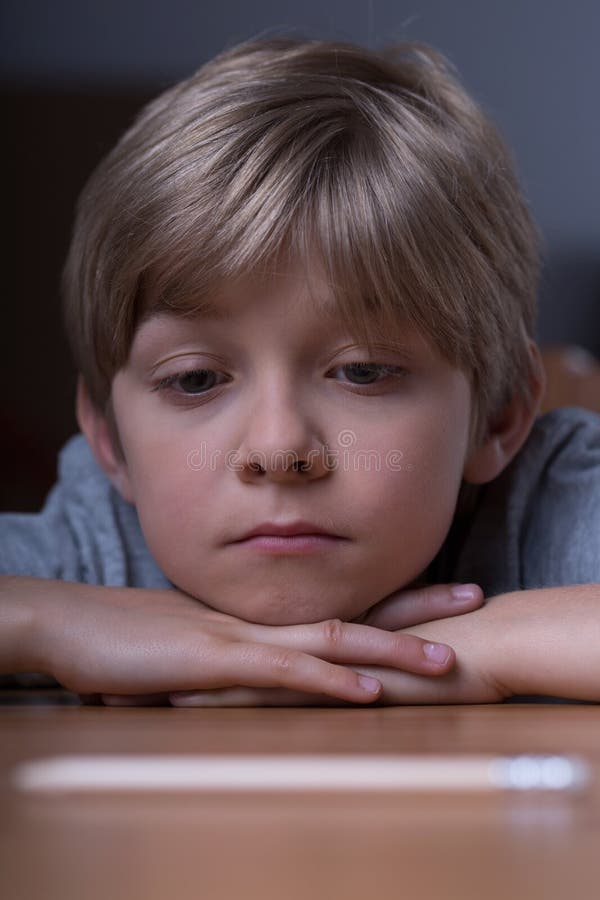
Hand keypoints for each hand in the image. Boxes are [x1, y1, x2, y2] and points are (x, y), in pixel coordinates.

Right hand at [6, 576, 478, 705]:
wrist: (72, 625)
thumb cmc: (128, 639)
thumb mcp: (192, 645)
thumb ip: (232, 651)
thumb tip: (262, 660)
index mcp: (261, 617)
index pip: (339, 603)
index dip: (392, 599)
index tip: (439, 594)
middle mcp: (262, 620)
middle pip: (355, 609)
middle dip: (418, 606)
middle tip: (473, 597)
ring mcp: (244, 638)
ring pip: (333, 639)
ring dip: (392, 648)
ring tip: (446, 659)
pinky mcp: (217, 663)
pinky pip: (285, 671)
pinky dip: (331, 680)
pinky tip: (367, 691)